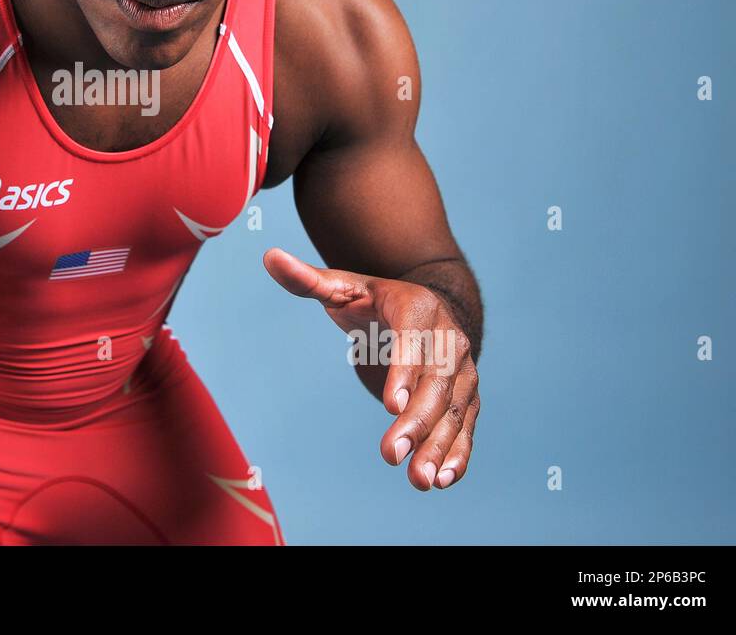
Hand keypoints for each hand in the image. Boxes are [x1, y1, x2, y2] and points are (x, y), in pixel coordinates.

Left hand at [263, 247, 479, 491]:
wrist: (430, 306)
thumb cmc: (375, 299)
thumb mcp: (343, 286)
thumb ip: (308, 280)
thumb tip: (269, 257)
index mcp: (417, 307)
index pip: (413, 340)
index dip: (404, 372)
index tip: (390, 405)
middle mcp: (448, 338)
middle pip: (436, 383)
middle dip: (416, 422)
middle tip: (390, 455)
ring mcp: (462, 369)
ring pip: (454, 409)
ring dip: (439, 445)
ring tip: (419, 479)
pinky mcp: (466, 395)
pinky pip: (466, 425)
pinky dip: (459, 453)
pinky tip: (442, 479)